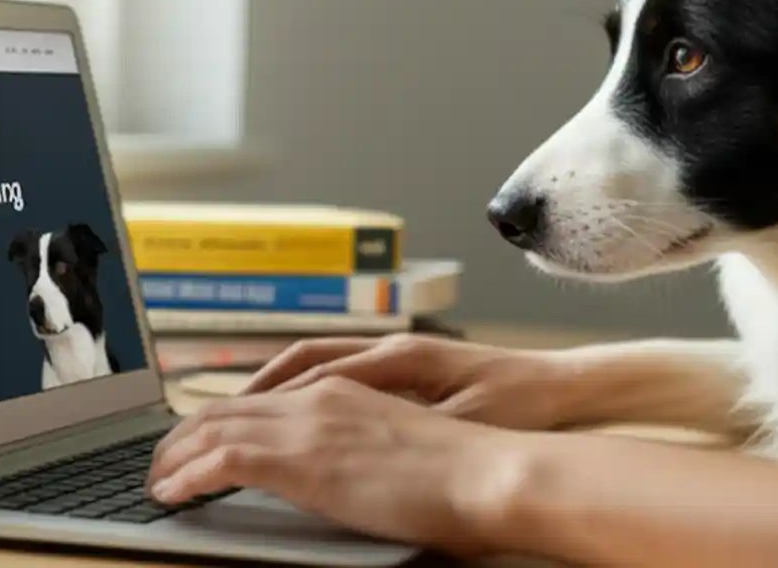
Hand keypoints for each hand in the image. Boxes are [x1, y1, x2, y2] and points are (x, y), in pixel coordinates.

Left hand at [146, 377, 527, 555]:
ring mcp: (306, 423)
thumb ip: (356, 448)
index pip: (259, 400)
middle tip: (162, 461)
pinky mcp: (300, 458)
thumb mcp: (396, 447)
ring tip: (155, 479)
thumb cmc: (459, 472)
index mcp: (339, 391)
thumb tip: (334, 469)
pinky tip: (171, 494)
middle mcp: (315, 397)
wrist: (484, 473)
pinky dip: (187, 475)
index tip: (197, 442)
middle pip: (226, 409)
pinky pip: (221, 461)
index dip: (218, 421)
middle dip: (183, 436)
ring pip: (214, 429)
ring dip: (175, 456)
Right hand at [239, 334, 576, 429]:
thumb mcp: (464, 419)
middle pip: (305, 361)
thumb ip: (409, 422)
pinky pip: (340, 374)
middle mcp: (390, 347)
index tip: (229, 421)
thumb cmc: (521, 404)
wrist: (564, 386)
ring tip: (237, 415)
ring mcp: (395, 355)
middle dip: (257, 389)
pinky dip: (305, 389)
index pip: (317, 373)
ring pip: (318, 364)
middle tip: (213, 419)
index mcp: (401, 357)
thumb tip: (350, 430)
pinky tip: (290, 412)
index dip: (269, 398)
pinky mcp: (405, 368)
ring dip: (275, 387)